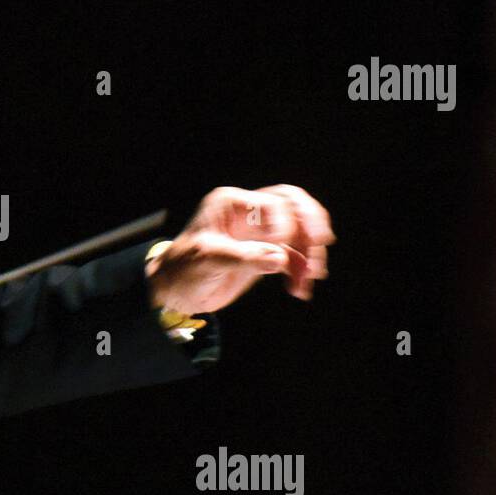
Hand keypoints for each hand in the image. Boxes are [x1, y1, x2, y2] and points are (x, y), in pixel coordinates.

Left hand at [146, 184, 334, 313]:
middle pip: (294, 207)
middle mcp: (249, 213)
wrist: (175, 292)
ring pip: (299, 233)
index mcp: (232, 204)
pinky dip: (301, 272)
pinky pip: (293, 257)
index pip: (271, 203)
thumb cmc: (183, 269)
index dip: (284, 222)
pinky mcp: (265, 254)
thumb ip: (242, 258)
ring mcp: (259, 233)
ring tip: (311, 277)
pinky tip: (300, 290)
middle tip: (319, 244)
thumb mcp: (207, 261)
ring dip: (309, 254)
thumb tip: (279, 258)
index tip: (281, 247)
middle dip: (310, 225)